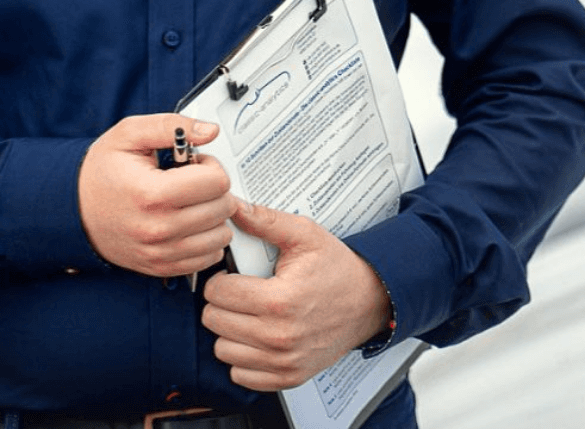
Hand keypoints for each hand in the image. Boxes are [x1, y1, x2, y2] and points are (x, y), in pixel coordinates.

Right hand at [77, 114, 236, 277]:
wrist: (73, 209)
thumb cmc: (101, 172)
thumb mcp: (129, 134)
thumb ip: (171, 126)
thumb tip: (209, 131)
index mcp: (152, 194)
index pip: (216, 182)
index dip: (210, 164)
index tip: (193, 162)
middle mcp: (159, 229)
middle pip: (222, 207)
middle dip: (214, 187)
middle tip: (191, 179)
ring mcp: (161, 253)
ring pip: (221, 236)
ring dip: (213, 214)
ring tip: (189, 200)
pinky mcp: (163, 267)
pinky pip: (209, 257)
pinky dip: (206, 238)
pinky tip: (188, 221)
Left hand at [201, 200, 391, 390]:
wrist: (369, 302)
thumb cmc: (336, 268)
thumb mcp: (304, 234)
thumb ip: (265, 220)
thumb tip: (232, 206)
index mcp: (279, 301)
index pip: (217, 294)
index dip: (220, 279)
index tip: (232, 275)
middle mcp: (280, 337)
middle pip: (215, 322)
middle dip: (221, 303)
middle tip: (239, 292)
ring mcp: (284, 362)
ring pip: (223, 351)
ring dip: (229, 331)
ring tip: (246, 313)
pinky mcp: (289, 377)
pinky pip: (241, 375)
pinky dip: (242, 357)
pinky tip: (254, 336)